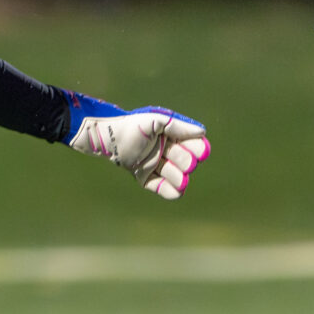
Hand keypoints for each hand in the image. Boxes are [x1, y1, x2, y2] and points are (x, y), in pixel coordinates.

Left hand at [66, 95, 210, 199]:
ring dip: (177, 175)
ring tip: (166, 167)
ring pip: (179, 178)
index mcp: (174, 138)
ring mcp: (158, 167)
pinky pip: (164, 190)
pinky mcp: (146, 179)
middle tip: (170, 154)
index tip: (198, 150)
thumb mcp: (156, 121)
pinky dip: (172, 191)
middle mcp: (169, 154)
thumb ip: (178, 126)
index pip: (196, 147)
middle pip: (188, 164)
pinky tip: (177, 189)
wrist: (110, 138)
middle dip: (184, 160)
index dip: (198, 150)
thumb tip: (202, 132)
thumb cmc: (133, 126)